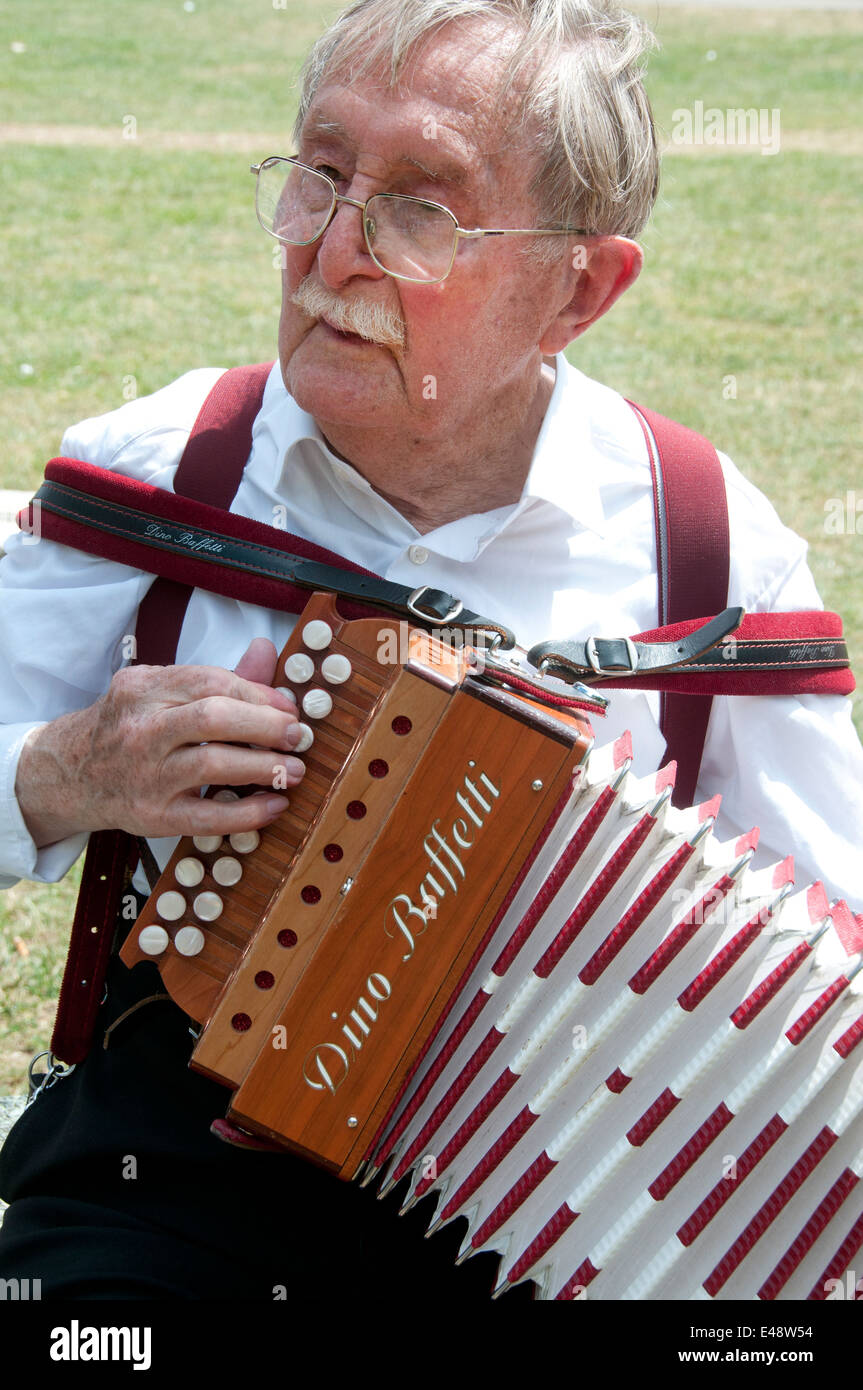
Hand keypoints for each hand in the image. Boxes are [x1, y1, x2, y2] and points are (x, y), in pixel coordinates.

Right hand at [16, 639, 303, 845]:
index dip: (257, 694)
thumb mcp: (159, 692)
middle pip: (212, 718)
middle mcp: (141, 729)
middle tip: (296, 736)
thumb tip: (267, 651)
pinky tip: (274, 806)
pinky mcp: (152, 816)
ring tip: (295, 770)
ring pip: (211, 765)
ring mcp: (145, 775)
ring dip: (264, 768)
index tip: (288, 707)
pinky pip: (207, 817)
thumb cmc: (128, 727)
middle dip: (265, 726)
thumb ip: (215, 676)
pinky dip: (248, 813)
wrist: (70, 774)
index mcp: (143, 688)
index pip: (209, 681)